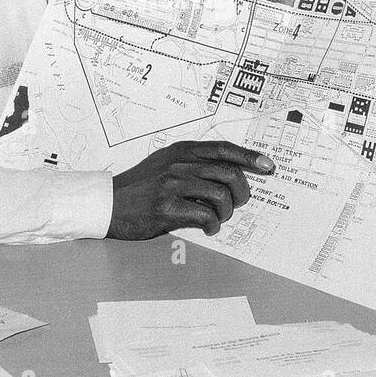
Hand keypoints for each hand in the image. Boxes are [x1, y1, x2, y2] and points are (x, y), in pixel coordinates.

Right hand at [108, 141, 273, 239]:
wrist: (107, 203)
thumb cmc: (140, 187)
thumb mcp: (165, 164)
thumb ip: (192, 163)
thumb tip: (229, 173)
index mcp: (181, 150)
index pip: (224, 148)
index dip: (249, 157)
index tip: (268, 166)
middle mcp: (179, 164)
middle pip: (229, 173)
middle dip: (242, 192)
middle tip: (238, 204)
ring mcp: (172, 185)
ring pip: (220, 195)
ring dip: (226, 212)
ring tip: (218, 218)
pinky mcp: (167, 208)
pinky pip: (205, 215)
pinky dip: (213, 224)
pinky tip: (208, 228)